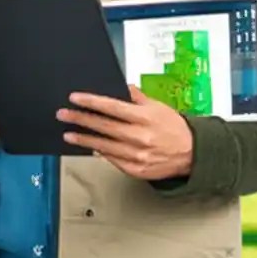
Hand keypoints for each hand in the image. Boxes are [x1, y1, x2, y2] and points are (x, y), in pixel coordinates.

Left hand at [57, 86, 193, 180]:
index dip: (91, 102)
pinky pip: (112, 160)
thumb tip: (122, 87)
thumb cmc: (176, 129)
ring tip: (69, 134)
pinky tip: (90, 148)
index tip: (76, 99)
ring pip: (103, 146)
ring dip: (84, 139)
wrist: (192, 154)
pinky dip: (100, 153)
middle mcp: (139, 137)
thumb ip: (138, 98)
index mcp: (144, 118)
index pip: (112, 107)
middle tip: (64, 115)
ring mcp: (136, 155)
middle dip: (80, 119)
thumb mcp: (159, 107)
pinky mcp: (135, 170)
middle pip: (103, 126)